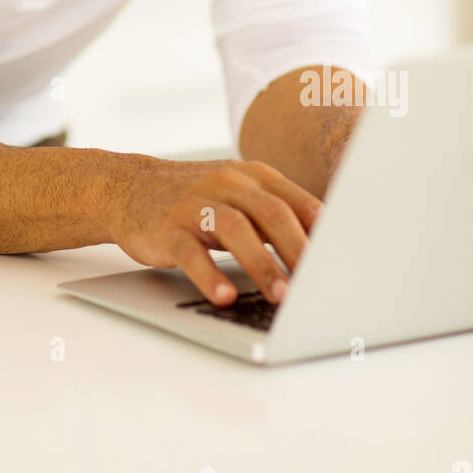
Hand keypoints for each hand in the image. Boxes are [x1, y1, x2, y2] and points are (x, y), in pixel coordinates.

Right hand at [109, 157, 322, 306]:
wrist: (129, 187)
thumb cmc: (197, 199)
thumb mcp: (239, 196)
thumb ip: (278, 215)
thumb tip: (328, 250)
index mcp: (252, 176)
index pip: (296, 201)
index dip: (322, 232)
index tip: (343, 261)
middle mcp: (226, 183)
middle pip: (270, 211)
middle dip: (297, 249)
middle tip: (318, 284)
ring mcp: (194, 203)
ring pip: (233, 228)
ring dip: (261, 264)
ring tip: (280, 296)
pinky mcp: (166, 227)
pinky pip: (190, 251)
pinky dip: (209, 274)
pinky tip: (223, 296)